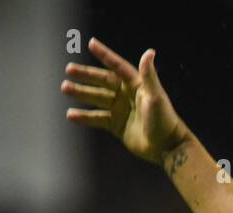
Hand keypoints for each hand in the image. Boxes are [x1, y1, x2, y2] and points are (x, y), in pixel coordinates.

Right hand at [62, 38, 189, 165]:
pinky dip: (84, 117)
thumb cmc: (164, 120)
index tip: (92, 43)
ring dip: (81, 93)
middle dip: (86, 75)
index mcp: (136, 85)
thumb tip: (149, 52)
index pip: (117, 66)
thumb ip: (149, 75)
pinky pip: (97, 119)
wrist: (167, 148)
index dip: (105, 55)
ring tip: (65, 88)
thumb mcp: (156, 96)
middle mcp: (127, 95)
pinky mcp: (117, 126)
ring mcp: (121, 110)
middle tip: (69, 70)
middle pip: (103, 81)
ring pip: (97, 98)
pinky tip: (71, 115)